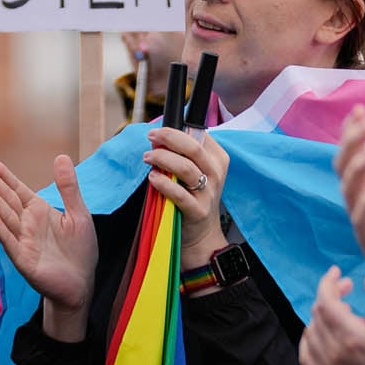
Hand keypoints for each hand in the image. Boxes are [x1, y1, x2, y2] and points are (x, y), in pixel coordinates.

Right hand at [0, 157, 98, 339]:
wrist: (81, 284)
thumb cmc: (80, 250)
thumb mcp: (78, 213)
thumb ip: (68, 187)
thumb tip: (61, 156)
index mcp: (39, 211)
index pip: (18, 190)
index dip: (5, 177)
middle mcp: (27, 224)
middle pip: (7, 200)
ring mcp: (23, 240)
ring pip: (5, 216)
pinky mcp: (23, 258)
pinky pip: (9, 239)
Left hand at [143, 125, 229, 266]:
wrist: (202, 234)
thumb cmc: (194, 195)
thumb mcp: (198, 170)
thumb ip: (184, 153)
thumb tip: (159, 136)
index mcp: (217, 158)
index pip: (199, 135)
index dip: (176, 130)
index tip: (158, 131)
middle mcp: (216, 173)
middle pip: (193, 147)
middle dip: (169, 138)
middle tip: (150, 136)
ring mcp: (209, 193)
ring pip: (185, 168)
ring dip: (162, 158)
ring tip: (147, 157)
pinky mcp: (198, 211)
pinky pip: (179, 194)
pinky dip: (163, 183)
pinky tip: (153, 178)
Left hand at [299, 267, 364, 364]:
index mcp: (353, 337)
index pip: (326, 300)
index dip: (329, 282)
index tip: (337, 273)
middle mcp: (335, 355)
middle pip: (317, 315)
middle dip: (329, 297)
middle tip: (346, 291)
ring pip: (310, 334)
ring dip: (321, 319)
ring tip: (339, 314)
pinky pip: (307, 359)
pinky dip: (310, 342)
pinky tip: (322, 337)